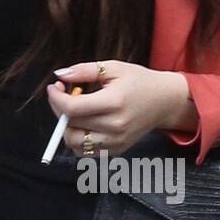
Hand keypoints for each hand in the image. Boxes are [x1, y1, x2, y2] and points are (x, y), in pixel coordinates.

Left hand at [46, 60, 194, 156]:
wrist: (165, 101)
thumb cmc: (139, 82)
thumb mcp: (113, 67)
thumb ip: (84, 70)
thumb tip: (60, 75)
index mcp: (114, 102)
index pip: (72, 108)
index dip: (56, 98)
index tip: (55, 87)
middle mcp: (115, 126)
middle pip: (71, 125)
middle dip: (59, 108)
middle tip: (65, 94)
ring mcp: (116, 141)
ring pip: (74, 143)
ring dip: (67, 127)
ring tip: (76, 111)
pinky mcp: (116, 150)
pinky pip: (86, 152)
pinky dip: (78, 140)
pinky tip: (84, 124)